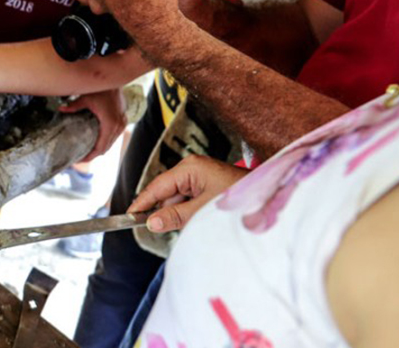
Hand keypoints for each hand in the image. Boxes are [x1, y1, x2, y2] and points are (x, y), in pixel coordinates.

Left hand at [59, 88, 126, 161]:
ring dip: (99, 148)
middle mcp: (118, 126)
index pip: (100, 148)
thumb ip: (74, 105)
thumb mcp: (86, 97)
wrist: (115, 79)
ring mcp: (122, 123)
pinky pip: (114, 136)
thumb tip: (60, 109)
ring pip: (111, 142)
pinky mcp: (122, 119)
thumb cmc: (101, 88)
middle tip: (79, 158)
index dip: (90, 156)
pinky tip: (95, 140)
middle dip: (93, 154)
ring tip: (86, 151)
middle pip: (106, 148)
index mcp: (110, 124)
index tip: (79, 160)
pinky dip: (105, 140)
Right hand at [128, 154, 247, 231]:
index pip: (157, 186)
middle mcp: (192, 167)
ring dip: (180, 214)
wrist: (270, 197)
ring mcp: (201, 175)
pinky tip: (198, 220)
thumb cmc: (240, 198)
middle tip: (161, 230)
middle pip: (167, 193)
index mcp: (189, 168)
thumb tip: (150, 222)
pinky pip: (190, 199)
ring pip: (178, 198)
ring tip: (194, 224)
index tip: (128, 217)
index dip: (142, 203)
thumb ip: (175, 216)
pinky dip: (190, 211)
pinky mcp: (208, 183)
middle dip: (165, 212)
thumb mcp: (203, 210)